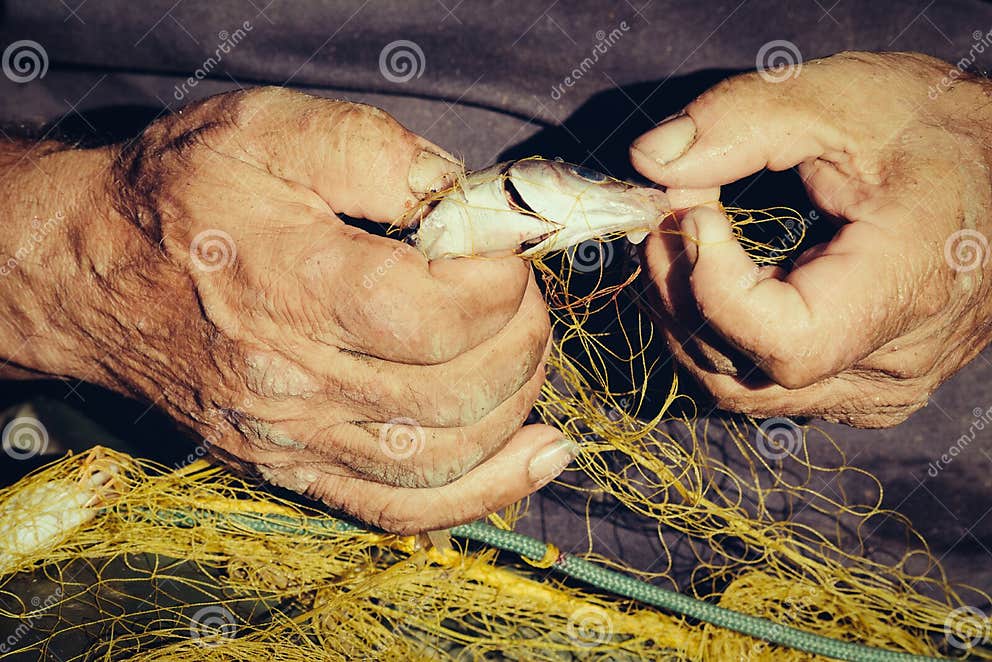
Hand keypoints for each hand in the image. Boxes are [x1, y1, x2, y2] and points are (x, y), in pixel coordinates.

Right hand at [0, 87, 573, 532]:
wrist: (95, 275)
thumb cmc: (183, 201)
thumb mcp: (268, 131)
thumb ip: (371, 149)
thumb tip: (459, 195)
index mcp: (294, 285)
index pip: (436, 314)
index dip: (498, 282)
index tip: (498, 249)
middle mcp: (296, 379)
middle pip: (454, 391)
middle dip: (520, 338)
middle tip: (518, 296)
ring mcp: (295, 438)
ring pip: (441, 457)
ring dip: (514, 406)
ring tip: (526, 355)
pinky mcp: (295, 469)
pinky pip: (400, 508)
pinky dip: (483, 492)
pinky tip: (538, 456)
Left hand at [630, 51, 991, 427]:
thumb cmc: (935, 129)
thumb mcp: (840, 98)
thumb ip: (740, 122)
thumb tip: (648, 162)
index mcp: (908, 287)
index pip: (786, 342)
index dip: (715, 286)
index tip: (693, 211)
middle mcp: (895, 363)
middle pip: (746, 374)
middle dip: (680, 293)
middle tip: (662, 216)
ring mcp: (880, 388)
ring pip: (745, 392)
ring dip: (689, 319)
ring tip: (675, 243)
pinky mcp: (864, 389)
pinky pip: (769, 389)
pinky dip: (720, 339)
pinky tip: (711, 281)